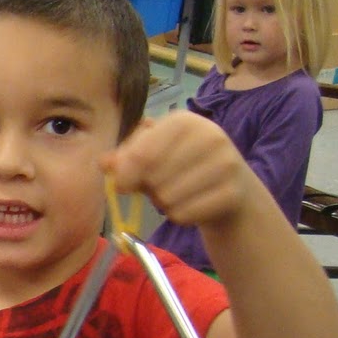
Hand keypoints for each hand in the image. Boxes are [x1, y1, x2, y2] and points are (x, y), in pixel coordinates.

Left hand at [107, 111, 258, 231]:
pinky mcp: (232, 193)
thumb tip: (104, 162)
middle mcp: (210, 136)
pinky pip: (184, 214)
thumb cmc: (181, 167)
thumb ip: (124, 158)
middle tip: (161, 185)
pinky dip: (179, 216)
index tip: (121, 186)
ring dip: (163, 203)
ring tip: (177, 193)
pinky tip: (191, 204)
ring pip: (168, 198)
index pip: (142, 153)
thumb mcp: (152, 156)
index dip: (124, 174)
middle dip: (149, 188)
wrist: (230, 186)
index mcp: (184, 121)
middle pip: (154, 178)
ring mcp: (226, 164)